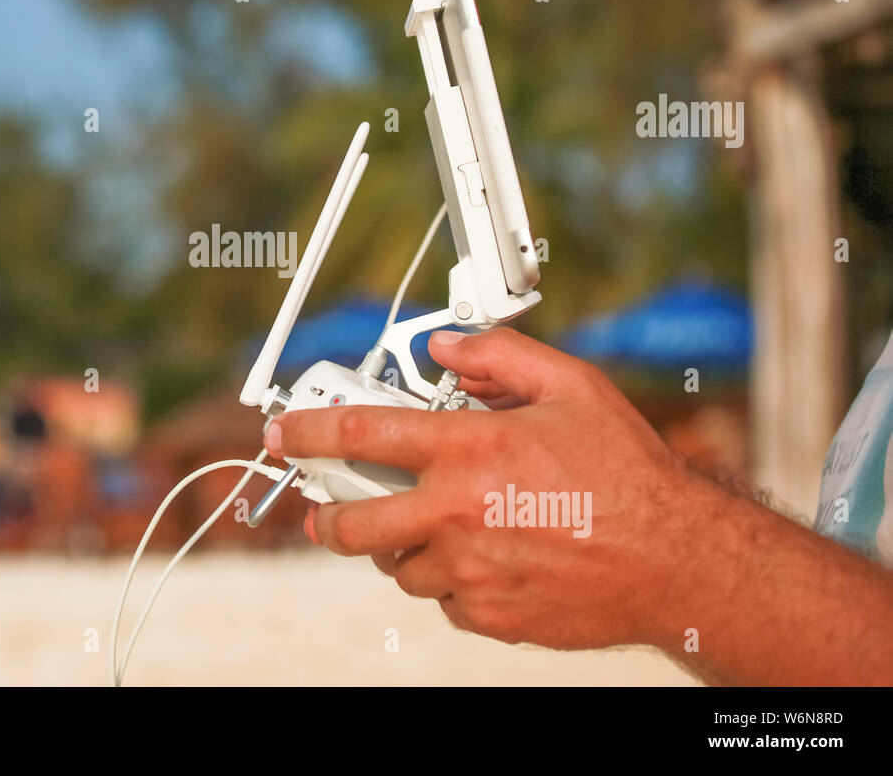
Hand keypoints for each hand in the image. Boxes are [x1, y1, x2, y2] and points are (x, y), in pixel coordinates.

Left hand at [264, 328, 723, 650]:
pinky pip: (442, 600)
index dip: (307, 430)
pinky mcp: (487, 614)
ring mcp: (467, 570)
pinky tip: (485, 557)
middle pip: (351, 524)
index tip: (283, 434)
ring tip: (438, 526)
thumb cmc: (628, 473)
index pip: (359, 432)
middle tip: (331, 507)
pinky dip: (449, 580)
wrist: (675, 560)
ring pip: (396, 567)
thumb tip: (447, 345)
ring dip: (401, 547)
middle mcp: (455, 512)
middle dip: (328, 515)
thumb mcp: (571, 386)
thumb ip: (500, 356)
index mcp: (467, 449)